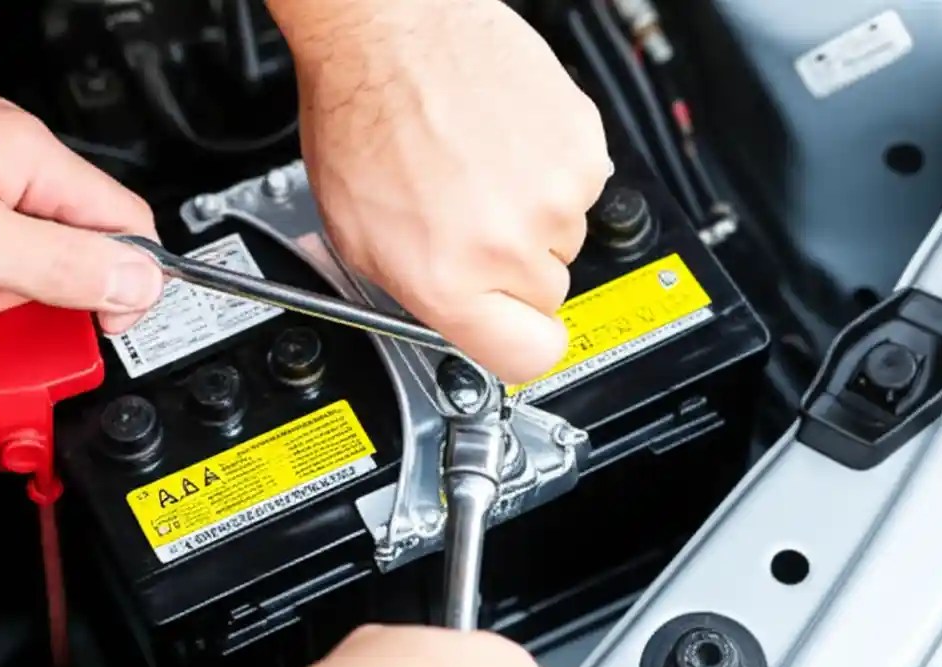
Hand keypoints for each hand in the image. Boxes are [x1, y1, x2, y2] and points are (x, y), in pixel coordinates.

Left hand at [269, 0, 610, 383]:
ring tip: (479, 170)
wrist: (390, 29)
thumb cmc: (361, 115)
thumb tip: (461, 317)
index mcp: (450, 281)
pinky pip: (579, 184)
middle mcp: (508, 245)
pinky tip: (501, 143)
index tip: (516, 331)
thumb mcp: (359, 236)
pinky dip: (548, 169)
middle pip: (547, 295)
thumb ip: (422, 292)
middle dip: (512, 269)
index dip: (522, 345)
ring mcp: (553, 194)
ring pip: (564, 237)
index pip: (530, 358)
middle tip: (470, 221)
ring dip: (530, 214)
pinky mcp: (582, 147)